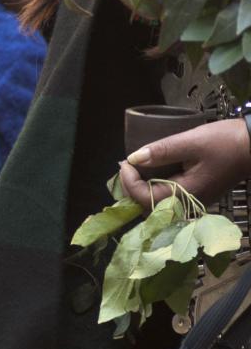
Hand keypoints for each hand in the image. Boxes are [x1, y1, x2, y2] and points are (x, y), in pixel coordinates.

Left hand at [120, 119, 250, 209]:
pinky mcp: (198, 194)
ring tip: (133, 169)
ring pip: (159, 204)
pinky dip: (154, 187)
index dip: (128, 182)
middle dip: (131, 189)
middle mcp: (190, 203)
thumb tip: (134, 158)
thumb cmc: (226, 142)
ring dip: (141, 189)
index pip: (146, 199)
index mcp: (187, 193)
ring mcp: (195, 200)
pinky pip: (169, 198)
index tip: (124, 162)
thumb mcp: (191, 142)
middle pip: (150, 206)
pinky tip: (150, 173)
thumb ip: (162, 151)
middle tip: (125, 167)